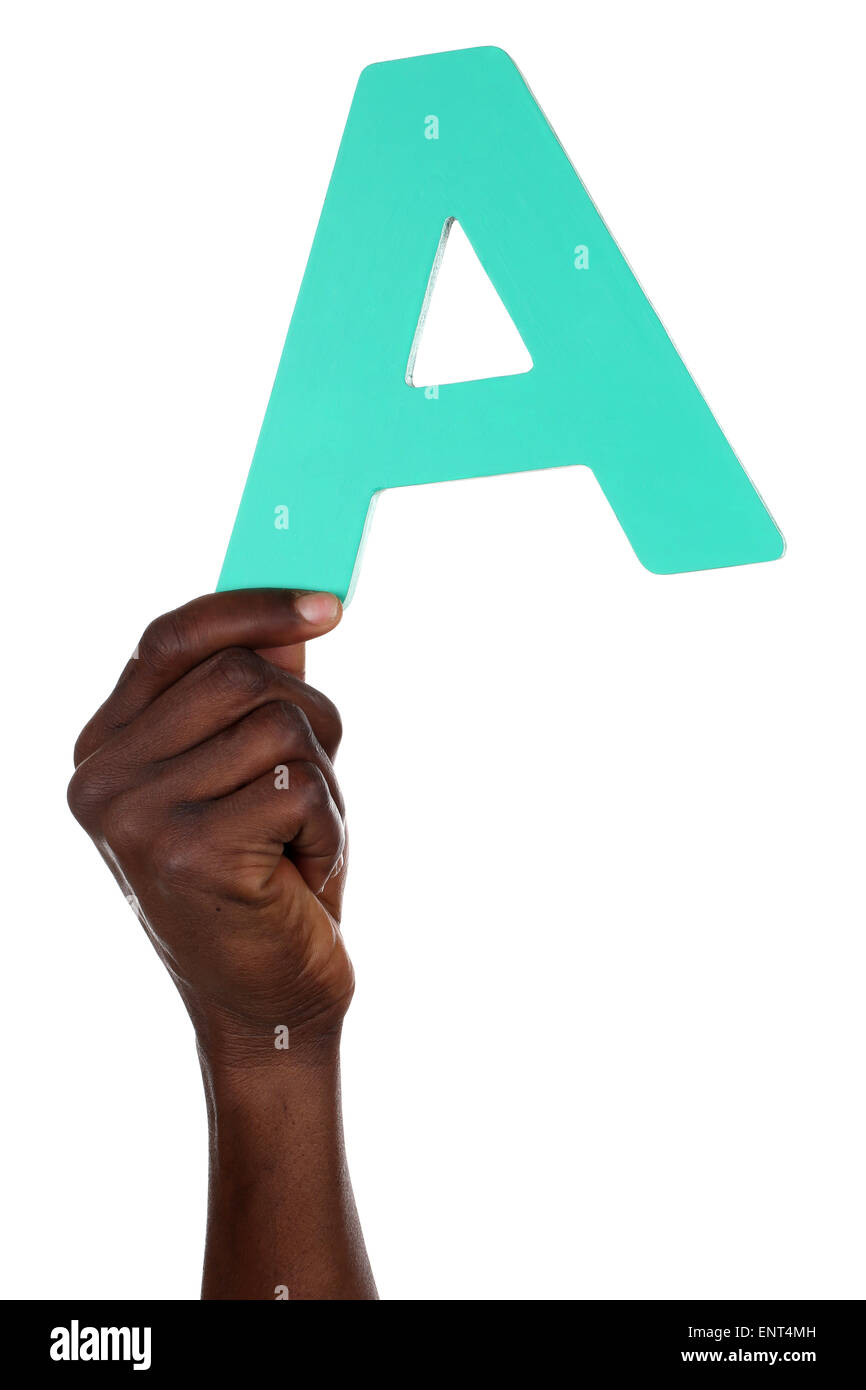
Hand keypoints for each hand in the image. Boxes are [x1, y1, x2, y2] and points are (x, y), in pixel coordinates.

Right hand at [67, 589, 350, 1068]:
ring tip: (297, 845)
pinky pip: (301, 783)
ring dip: (322, 786)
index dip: (253, 607)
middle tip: (311, 791)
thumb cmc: (264, 884)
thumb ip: (257, 691)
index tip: (329, 603)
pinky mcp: (188, 852)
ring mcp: (137, 816)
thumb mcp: (252, 775)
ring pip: (281, 723)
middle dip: (311, 723)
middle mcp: (102, 778)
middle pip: (242, 673)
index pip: (172, 638)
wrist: (265, 1008)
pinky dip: (328, 827)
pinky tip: (300, 878)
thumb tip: (295, 609)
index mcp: (104, 749)